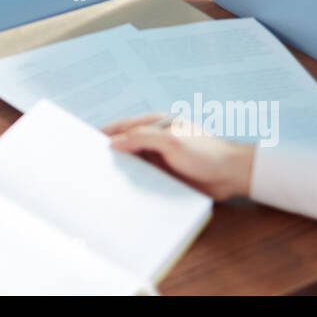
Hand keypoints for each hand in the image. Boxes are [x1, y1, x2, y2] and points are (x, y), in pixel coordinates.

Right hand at [103, 113, 255, 200]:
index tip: (85, 143)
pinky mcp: (164, 175)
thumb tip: (114, 142)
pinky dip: (133, 184)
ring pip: (132, 163)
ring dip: (121, 171)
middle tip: (89, 165)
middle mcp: (154, 140)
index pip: (122, 127)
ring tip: (100, 181)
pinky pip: (143, 179)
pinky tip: (122, 192)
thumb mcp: (171, 141)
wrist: (231, 175)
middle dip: (109, 154)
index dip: (104, 133)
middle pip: (125, 145)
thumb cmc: (205, 153)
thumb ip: (141, 138)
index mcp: (155, 124)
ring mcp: (159, 158)